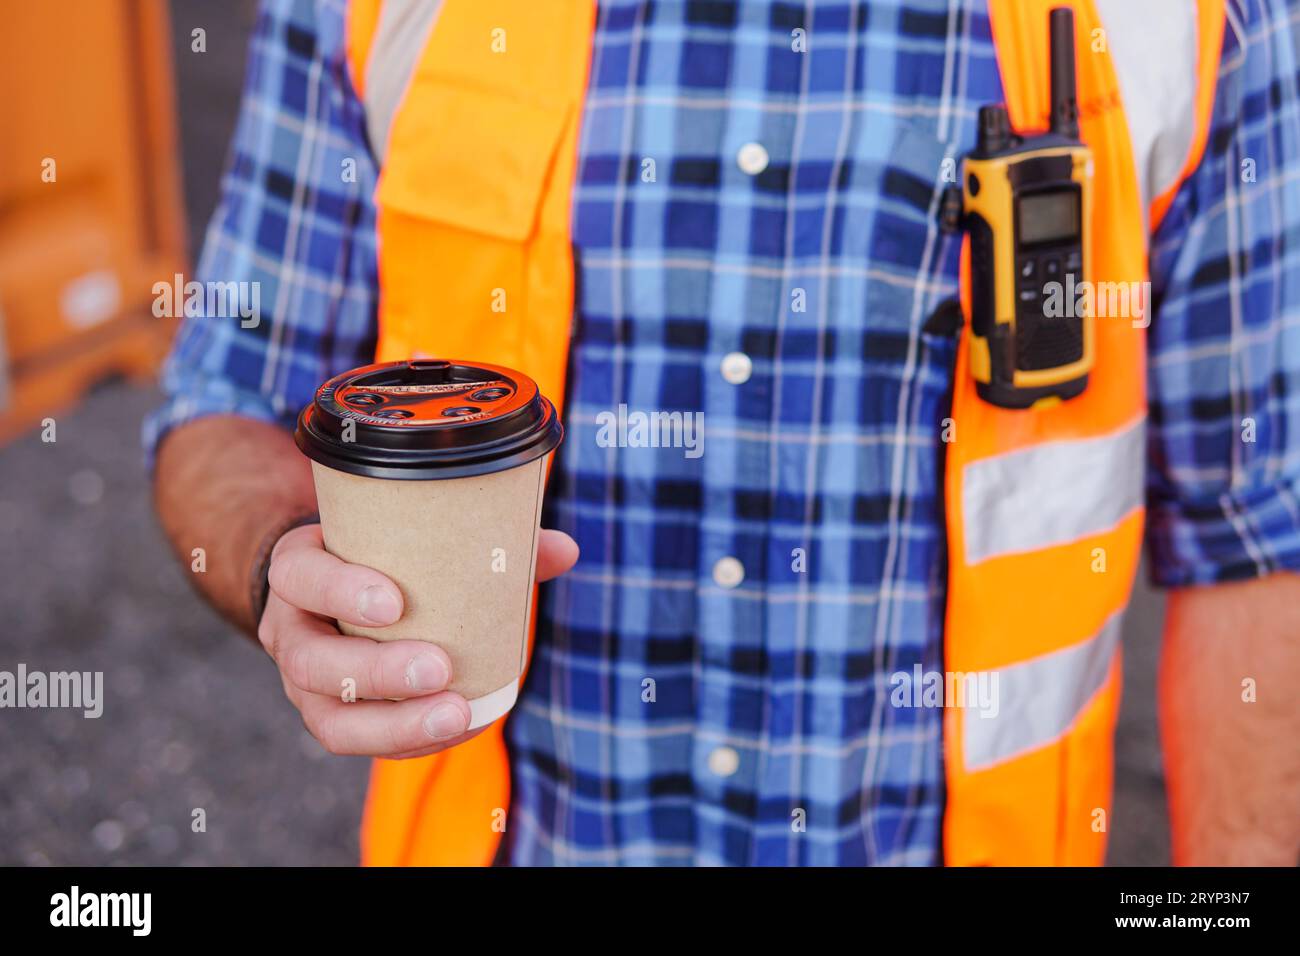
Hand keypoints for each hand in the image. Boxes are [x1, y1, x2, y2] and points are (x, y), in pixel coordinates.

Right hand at [258, 522, 578, 758]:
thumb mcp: (411, 537)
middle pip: (312, 661)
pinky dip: (410, 741)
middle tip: (439, 667)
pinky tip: (459, 728)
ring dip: (395, 723)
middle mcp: (289, 630)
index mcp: (300, 570)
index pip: (299, 576)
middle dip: (377, 671)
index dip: (339, 590)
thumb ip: (484, 541)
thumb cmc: (382, 557)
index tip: (395, 601)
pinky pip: (362, 741)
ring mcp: (304, 685)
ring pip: (332, 719)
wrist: (336, 592)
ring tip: (455, 715)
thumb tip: (565, 550)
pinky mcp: (331, 719)